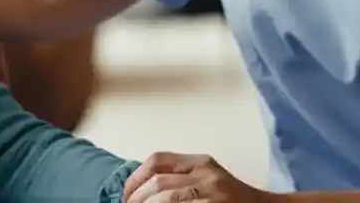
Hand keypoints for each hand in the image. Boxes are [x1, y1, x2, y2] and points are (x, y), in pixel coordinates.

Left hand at [123, 152, 271, 202]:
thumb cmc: (234, 200)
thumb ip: (181, 179)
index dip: (135, 179)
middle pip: (158, 182)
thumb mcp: (208, 180)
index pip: (157, 160)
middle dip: (136, 199)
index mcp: (201, 162)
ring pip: (167, 198)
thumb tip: (140, 193)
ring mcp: (213, 193)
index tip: (125, 197)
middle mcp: (206, 174)